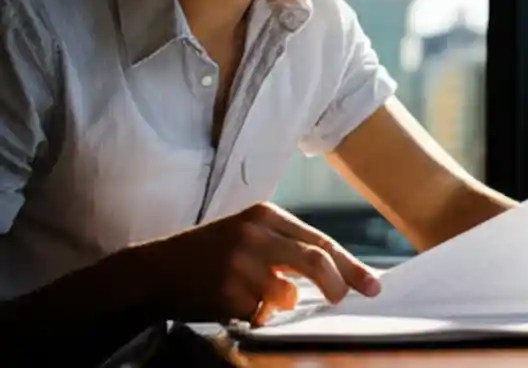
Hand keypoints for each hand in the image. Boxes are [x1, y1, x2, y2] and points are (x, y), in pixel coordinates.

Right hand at [131, 202, 380, 325]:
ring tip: (256, 296)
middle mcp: (254, 233)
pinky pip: (256, 312)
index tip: (373, 285)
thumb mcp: (248, 235)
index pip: (321, 240)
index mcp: (266, 215)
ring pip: (286, 293)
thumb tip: (336, 274)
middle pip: (315, 261)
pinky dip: (253, 314)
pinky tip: (230, 302)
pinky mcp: (223, 289)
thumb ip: (286, 248)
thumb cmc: (209, 254)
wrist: (152, 269)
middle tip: (341, 300)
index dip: (351, 265)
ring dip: (279, 303)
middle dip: (337, 284)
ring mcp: (238, 261)